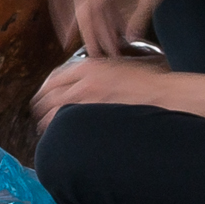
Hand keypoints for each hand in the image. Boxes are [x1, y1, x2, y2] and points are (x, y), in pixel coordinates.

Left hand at [33, 51, 173, 124]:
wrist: (166, 94)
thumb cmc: (148, 81)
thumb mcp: (118, 65)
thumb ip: (96, 72)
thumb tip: (79, 84)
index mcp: (88, 66)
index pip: (53, 79)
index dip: (44, 91)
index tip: (42, 99)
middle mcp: (84, 81)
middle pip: (48, 96)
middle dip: (40, 108)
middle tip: (39, 118)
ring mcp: (89, 100)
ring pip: (54, 113)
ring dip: (47, 123)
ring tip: (47, 131)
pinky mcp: (96, 117)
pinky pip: (70, 125)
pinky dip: (61, 132)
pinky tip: (62, 137)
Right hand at [52, 0, 192, 66]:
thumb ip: (140, 17)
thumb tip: (130, 38)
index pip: (85, 11)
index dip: (75, 28)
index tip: (69, 44)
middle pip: (89, 12)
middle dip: (92, 34)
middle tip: (100, 55)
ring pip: (99, 10)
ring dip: (103, 29)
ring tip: (114, 48)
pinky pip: (108, 4)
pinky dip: (111, 19)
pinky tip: (121, 31)